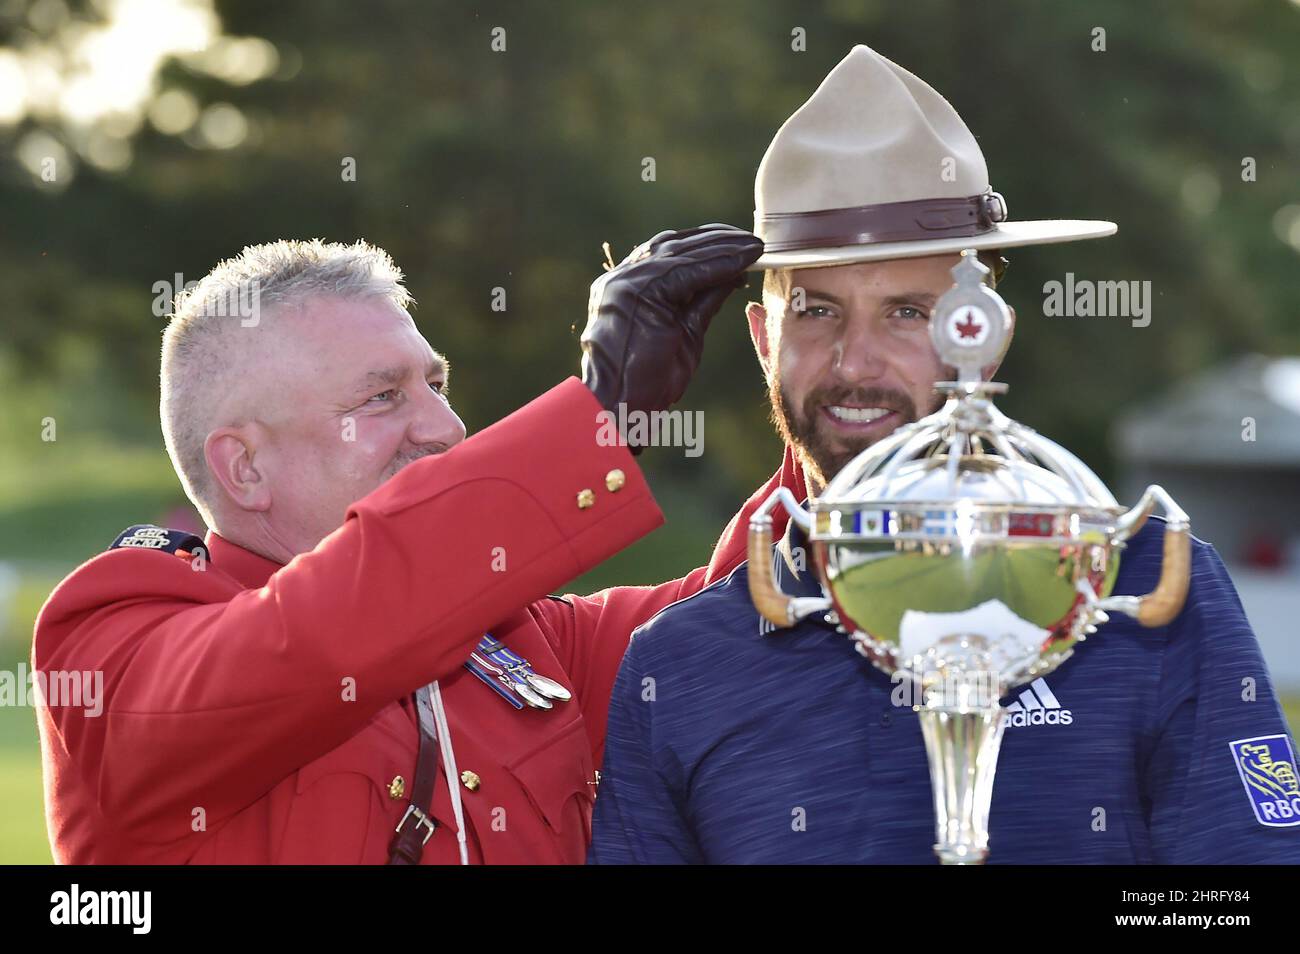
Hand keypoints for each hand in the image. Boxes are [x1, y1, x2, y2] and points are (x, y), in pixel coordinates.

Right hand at [580, 225, 762, 436]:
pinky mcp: (638, 291)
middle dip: (715, 239)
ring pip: (682, 252)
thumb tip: (732, 277)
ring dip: (722, 247)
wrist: (619, 408)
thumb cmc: (648, 383)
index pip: (666, 253)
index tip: (735, 245)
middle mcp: (622, 278)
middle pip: (673, 244)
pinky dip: (719, 263)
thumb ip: (702, 302)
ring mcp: (627, 282)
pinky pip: (688, 270)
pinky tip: (744, 261)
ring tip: (754, 247)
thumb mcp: (683, 332)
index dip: (703, 245)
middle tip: (751, 242)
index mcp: (625, 287)